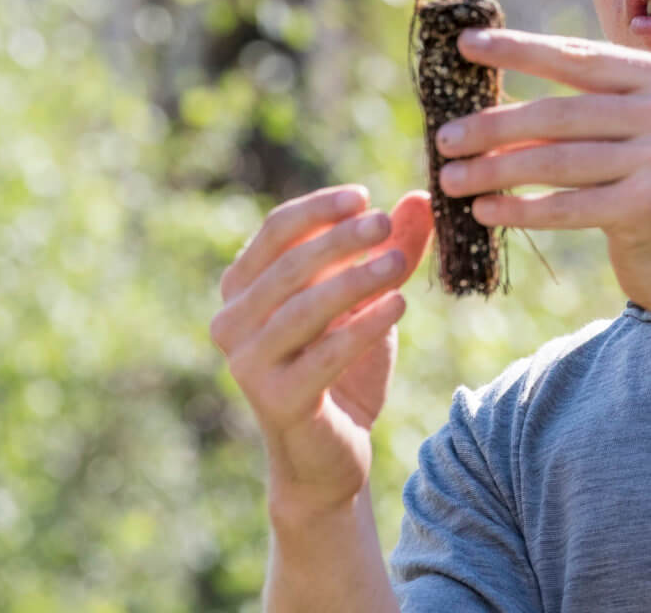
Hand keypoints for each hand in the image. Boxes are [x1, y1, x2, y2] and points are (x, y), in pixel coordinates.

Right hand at [211, 185, 432, 527]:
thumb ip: (389, 251)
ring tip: (400, 265)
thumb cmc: (343, 365)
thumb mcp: (367, 301)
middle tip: (386, 222)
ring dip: (356, 280)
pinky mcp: (278, 401)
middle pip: (289, 265)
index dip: (318, 209)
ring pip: (304, 308)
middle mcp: (231, 324)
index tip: (365, 195)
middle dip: (340, 239)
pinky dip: (363, 326)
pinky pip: (324, 354)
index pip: (274, 231)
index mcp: (242, 289)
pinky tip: (399, 304)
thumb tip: (419, 199)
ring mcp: (248, 365)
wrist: (331, 453)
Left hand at [434, 28, 650, 319]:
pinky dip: (520, 209)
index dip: (517, 49)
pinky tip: (485, 211)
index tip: (465, 48)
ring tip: (452, 179)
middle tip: (443, 137)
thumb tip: (493, 87)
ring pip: (556, 161)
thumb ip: (591, 103)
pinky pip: (566, 205)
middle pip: (559, 114)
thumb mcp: (638, 132)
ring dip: (494, 170)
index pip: (578, 57)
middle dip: (492, 126)